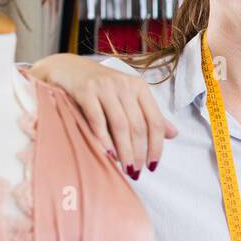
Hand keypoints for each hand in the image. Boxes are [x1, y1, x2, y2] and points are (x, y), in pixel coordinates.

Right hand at [28, 53, 178, 178]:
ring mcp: (104, 86)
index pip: (155, 121)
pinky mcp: (85, 90)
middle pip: (138, 126)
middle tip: (136, 172)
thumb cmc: (100, 87)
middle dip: (139, 153)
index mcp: (139, 87)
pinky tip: (108, 155)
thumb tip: (174, 134)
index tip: (153, 166)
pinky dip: (103, 139)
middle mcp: (124, 85)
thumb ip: (149, 115)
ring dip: (124, 151)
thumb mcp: (128, 97)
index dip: (157, 147)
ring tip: (125, 169)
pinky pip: (97, 119)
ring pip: (120, 125)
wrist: (66, 68)